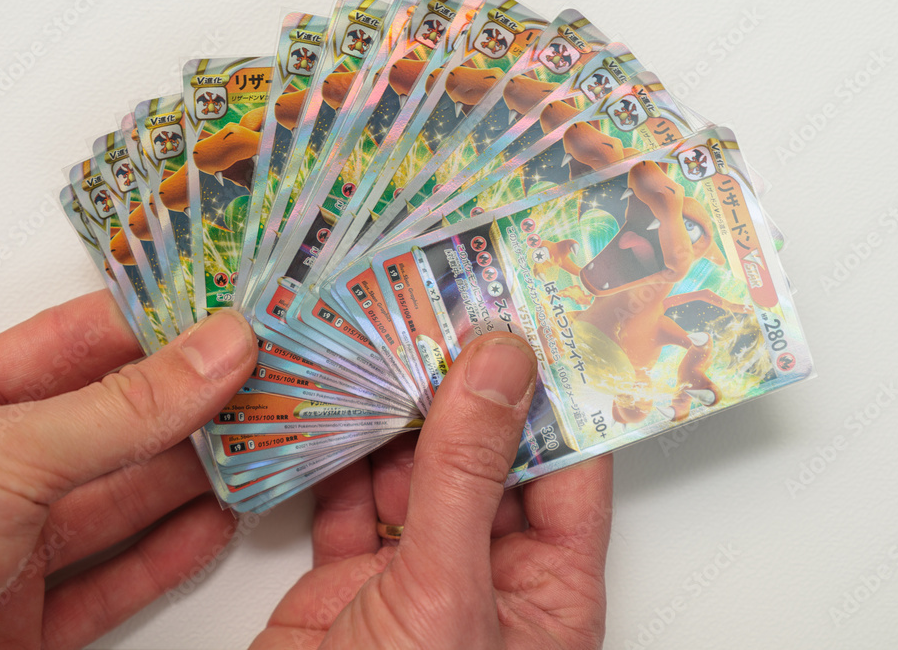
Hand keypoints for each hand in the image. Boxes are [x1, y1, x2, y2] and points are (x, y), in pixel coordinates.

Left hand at [0, 292, 257, 648]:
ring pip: (126, 500)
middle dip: (195, 402)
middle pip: (118, 422)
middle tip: (271, 378)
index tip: (234, 309)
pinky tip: (222, 522)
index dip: (161, 321)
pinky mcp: (30, 621)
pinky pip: (117, 579)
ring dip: (200, 477)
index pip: (81, 341)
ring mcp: (12, 548)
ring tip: (266, 445)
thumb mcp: (1, 459)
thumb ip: (120, 407)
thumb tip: (219, 349)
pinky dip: (175, 553)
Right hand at [253, 333, 613, 649]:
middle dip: (461, 388)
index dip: (554, 391)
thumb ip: (468, 476)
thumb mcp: (448, 593)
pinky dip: (335, 453)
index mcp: (550, 590)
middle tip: (446, 305)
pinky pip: (348, 498)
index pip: (567, 467)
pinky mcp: (346, 579)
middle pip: (486, 457)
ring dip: (394, 412)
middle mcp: (488, 574)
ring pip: (413, 471)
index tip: (538, 316)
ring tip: (384, 334)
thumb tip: (498, 369)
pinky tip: (331, 401)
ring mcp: (415, 574)